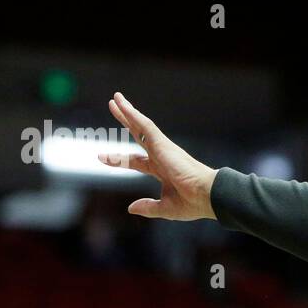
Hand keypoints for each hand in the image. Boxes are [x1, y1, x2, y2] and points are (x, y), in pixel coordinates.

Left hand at [99, 92, 217, 220]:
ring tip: (115, 100)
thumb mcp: (165, 208)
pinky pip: (145, 125)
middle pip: (138, 135)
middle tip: (113, 108)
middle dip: (126, 122)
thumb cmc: (192, 202)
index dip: (117, 159)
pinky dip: (134, 115)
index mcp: (161, 170)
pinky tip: (123, 106)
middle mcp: (161, 156)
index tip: (101, 157)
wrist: (206, 196)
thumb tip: (131, 208)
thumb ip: (148, 207)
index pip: (135, 161)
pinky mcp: (163, 144)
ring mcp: (162, 148)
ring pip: (141, 126)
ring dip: (127, 112)